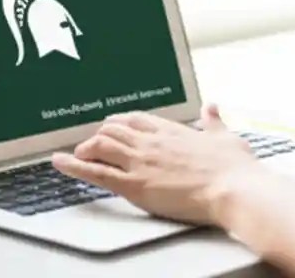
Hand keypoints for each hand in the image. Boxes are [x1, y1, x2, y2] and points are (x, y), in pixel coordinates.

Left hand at [51, 105, 263, 224]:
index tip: (114, 126)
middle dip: (101, 134)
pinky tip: (60, 162)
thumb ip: (214, 121)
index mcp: (171, 130)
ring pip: (101, 145)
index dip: (121, 122)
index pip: (136, 119)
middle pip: (114, 129)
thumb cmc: (234, 168)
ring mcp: (140, 161)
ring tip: (78, 153)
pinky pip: (97, 173)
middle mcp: (151, 141)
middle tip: (94, 143)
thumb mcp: (226, 137)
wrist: (233, 188)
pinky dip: (74, 166)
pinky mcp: (134, 184)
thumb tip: (212, 107)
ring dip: (87, 148)